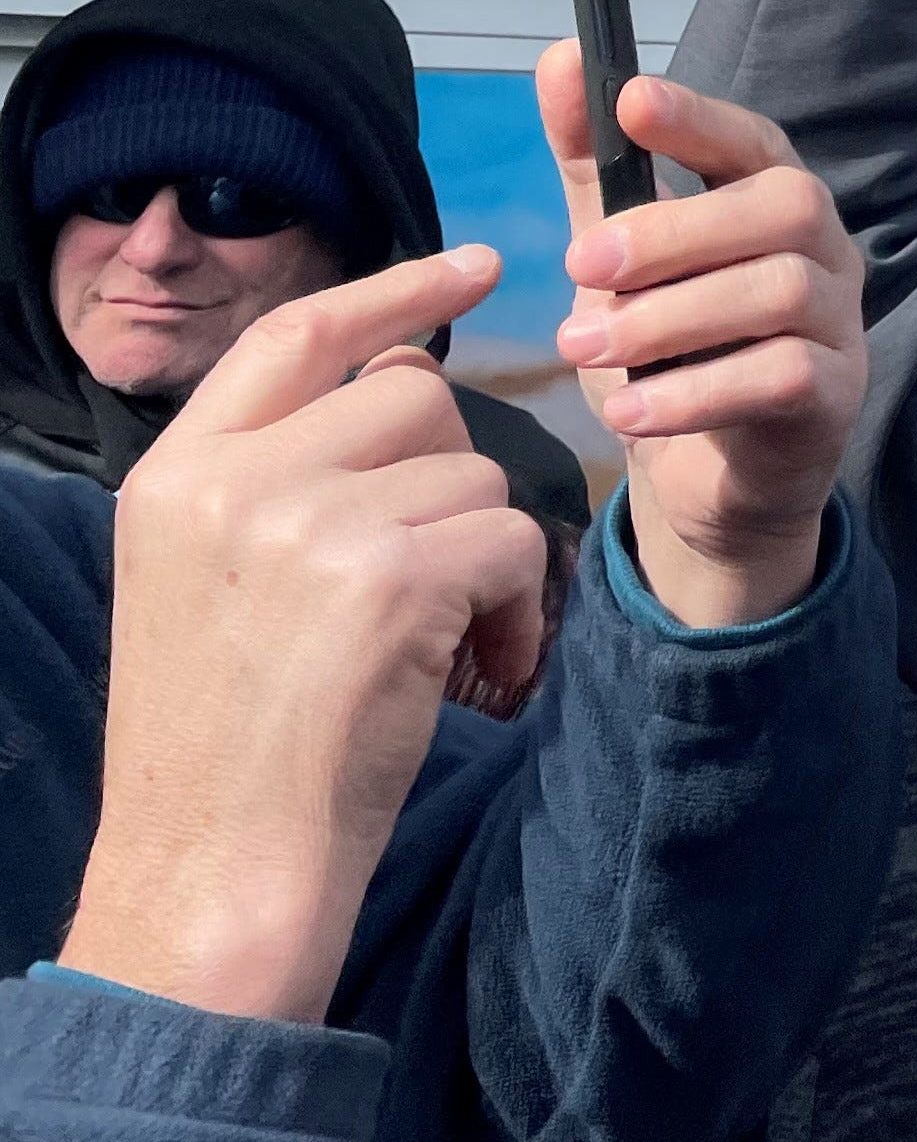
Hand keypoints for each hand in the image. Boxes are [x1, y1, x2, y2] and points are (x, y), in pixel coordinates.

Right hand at [60, 248, 549, 1022]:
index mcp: (176, 473)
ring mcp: (310, 525)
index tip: (480, 265)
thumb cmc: (227, 742)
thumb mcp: (205, 578)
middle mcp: (235, 482)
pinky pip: (511, 540)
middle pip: (415, 398)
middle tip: (424, 579)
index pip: (299, 331)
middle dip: (450, 479)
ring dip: (484, 554)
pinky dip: (515, 609)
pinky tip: (469, 674)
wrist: (212, 876)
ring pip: (474, 471)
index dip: (398, 290)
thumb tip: (405, 370)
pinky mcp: (391, 578)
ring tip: (433, 644)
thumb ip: (278, 471)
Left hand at [547, 56, 860, 628]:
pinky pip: (784, 376)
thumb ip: (593, 168)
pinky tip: (628, 413)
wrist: (706, 482)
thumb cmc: (668, 352)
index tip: (630, 100)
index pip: (753, 140)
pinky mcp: (838, 396)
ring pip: (780, 290)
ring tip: (583, 347)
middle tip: (577, 265)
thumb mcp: (617, 260)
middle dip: (676, 230)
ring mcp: (842, 322)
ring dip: (670, 317)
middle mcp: (826, 249)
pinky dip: (696, 392)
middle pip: (783, 207)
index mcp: (771, 202)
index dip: (700, 117)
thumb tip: (562, 56)